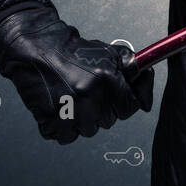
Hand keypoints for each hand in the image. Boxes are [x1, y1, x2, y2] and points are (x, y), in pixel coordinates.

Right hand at [0, 15, 155, 143]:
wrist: (38, 47)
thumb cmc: (74, 51)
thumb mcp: (111, 53)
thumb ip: (134, 70)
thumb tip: (147, 96)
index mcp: (107, 79)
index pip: (130, 108)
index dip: (123, 103)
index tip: (115, 99)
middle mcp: (89, 95)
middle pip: (108, 121)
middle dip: (101, 109)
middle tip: (88, 92)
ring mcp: (68, 109)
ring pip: (87, 131)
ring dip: (82, 120)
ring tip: (73, 99)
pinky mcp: (49, 118)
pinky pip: (65, 137)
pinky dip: (62, 128)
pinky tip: (60, 108)